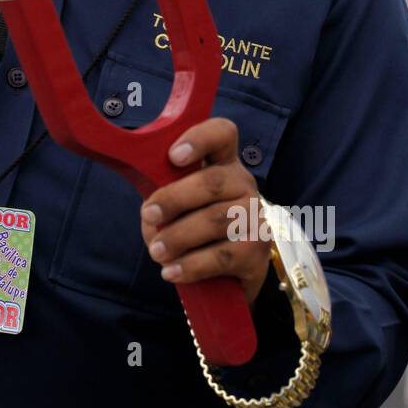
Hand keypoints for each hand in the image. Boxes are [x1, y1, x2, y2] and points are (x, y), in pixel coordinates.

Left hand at [139, 117, 271, 305]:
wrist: (223, 274)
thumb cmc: (191, 227)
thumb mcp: (173, 205)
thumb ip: (160, 196)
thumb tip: (150, 213)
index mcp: (222, 163)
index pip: (222, 133)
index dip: (199, 138)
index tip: (173, 155)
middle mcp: (244, 184)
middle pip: (213, 181)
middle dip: (175, 198)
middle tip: (149, 215)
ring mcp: (256, 217)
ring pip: (215, 221)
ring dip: (179, 237)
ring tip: (156, 252)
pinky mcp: (258, 251)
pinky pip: (222, 256)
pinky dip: (191, 265)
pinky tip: (171, 272)